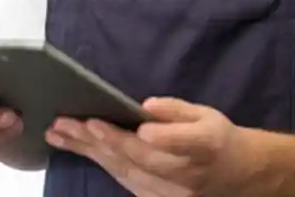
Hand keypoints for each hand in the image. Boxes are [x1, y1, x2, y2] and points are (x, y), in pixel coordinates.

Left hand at [45, 98, 250, 195]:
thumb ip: (177, 111)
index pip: (175, 143)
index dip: (145, 135)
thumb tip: (147, 106)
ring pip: (124, 171)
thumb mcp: (205, 114)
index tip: (113, 121)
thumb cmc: (216, 138)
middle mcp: (187, 175)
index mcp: (206, 146)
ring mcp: (171, 195)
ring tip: (59, 132)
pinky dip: (98, 162)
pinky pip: (123, 180)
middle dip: (98, 140)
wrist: (235, 176)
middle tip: (65, 122)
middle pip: (138, 159)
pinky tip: (76, 146)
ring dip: (88, 151)